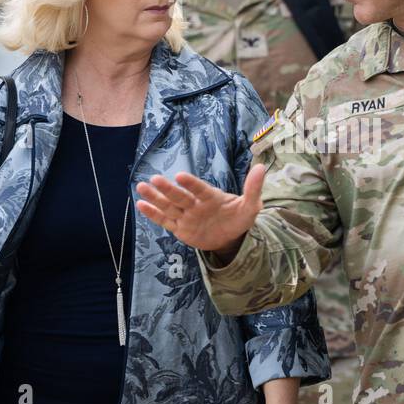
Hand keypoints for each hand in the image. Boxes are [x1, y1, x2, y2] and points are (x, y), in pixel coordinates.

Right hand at [135, 165, 265, 256]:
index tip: (180, 175)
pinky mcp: (180, 228)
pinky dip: (153, 214)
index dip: (191, 183)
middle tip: (155, 179)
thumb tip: (262, 167)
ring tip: (141, 187)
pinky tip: (140, 204)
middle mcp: (195, 204)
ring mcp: (186, 216)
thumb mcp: (251, 206)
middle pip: (180, 197)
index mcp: (211, 197)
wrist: (230, 235)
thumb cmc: (239, 217)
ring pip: (169, 206)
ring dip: (155, 197)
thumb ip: (253, 188)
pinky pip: (165, 221)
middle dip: (168, 189)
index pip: (200, 189)